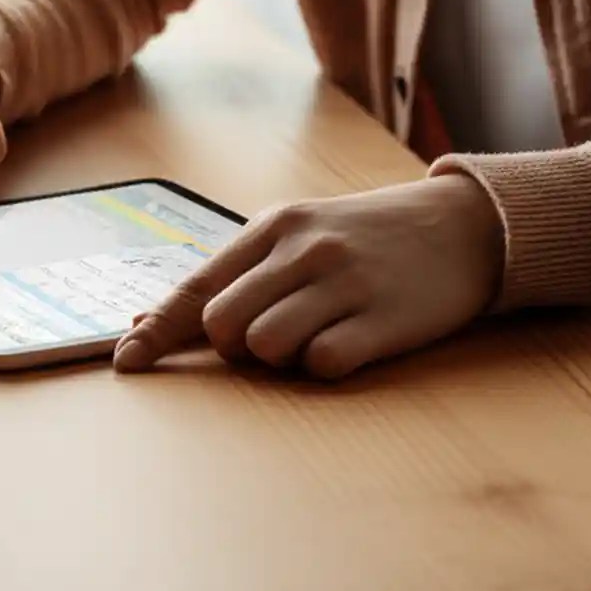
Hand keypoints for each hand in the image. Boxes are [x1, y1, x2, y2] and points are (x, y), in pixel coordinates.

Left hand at [113, 175, 504, 377]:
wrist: (464, 225)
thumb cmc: (364, 238)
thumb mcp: (299, 235)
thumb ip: (235, 275)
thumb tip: (150, 317)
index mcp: (275, 227)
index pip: (198, 287)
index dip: (157, 330)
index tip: (126, 360)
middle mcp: (305, 250)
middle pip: (223, 325)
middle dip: (234, 346)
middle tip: (272, 332)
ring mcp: (345, 284)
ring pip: (266, 347)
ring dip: (281, 357)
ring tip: (317, 331)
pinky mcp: (384, 321)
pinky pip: (323, 364)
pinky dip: (326, 365)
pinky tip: (352, 339)